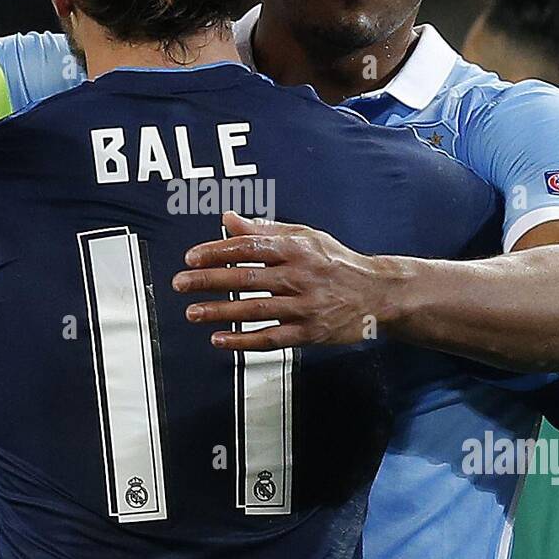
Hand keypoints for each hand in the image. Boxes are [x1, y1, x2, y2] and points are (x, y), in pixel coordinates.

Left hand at [171, 211, 394, 350]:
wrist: (378, 293)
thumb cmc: (336, 261)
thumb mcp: (305, 237)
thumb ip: (264, 230)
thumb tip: (227, 218)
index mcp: (297, 248)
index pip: (249, 247)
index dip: (217, 251)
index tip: (191, 258)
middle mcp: (300, 276)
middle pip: (247, 278)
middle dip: (209, 280)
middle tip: (180, 283)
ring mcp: (305, 306)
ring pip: (255, 310)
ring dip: (220, 312)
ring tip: (192, 312)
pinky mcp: (310, 333)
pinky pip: (270, 337)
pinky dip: (243, 340)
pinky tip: (219, 339)